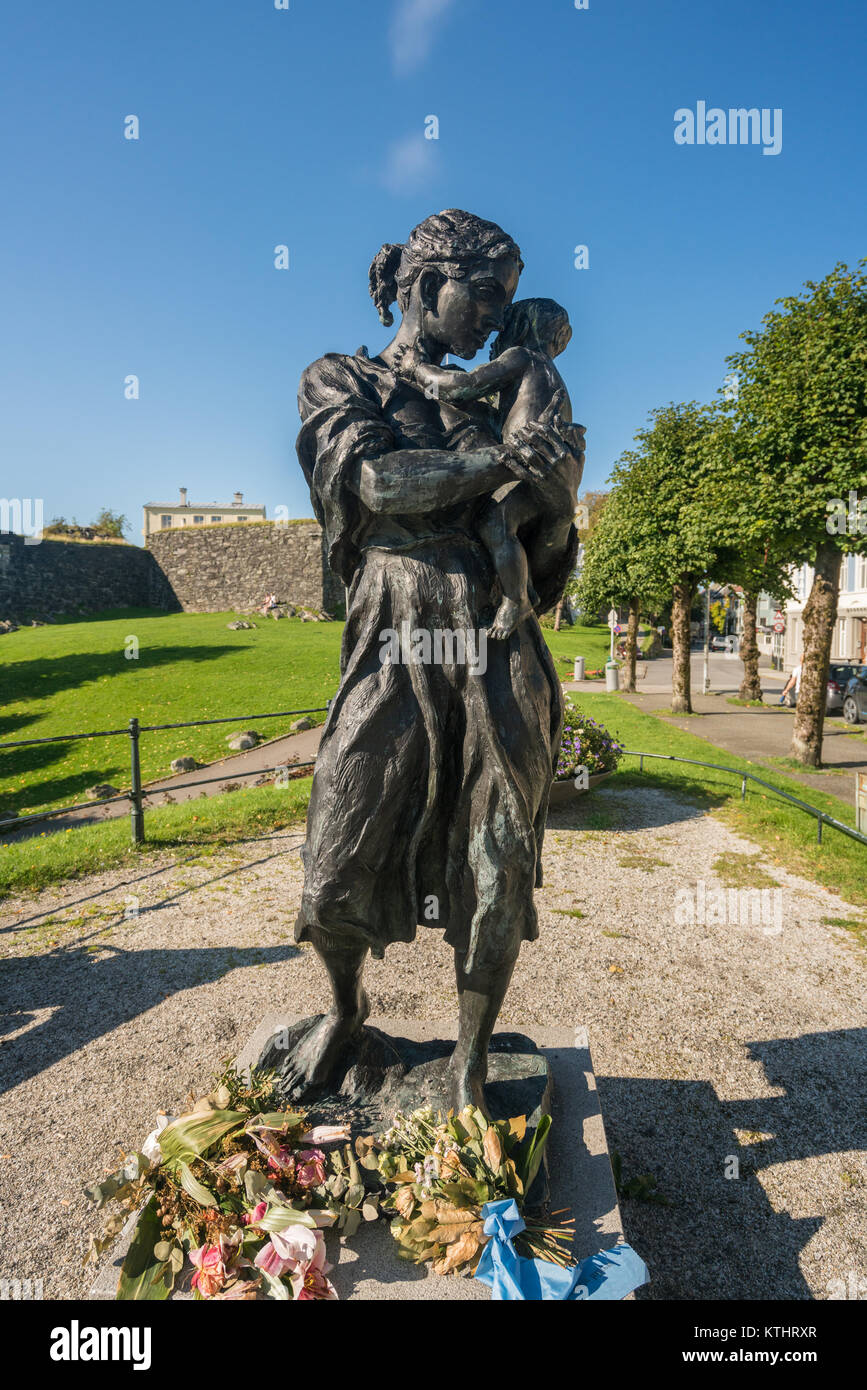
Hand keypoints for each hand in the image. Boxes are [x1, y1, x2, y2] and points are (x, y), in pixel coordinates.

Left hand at [505, 392, 581, 515]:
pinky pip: (521, 470)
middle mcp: (557, 462)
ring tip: (510, 438)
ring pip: (529, 454)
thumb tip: (560, 419)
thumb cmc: (573, 478)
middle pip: (537, 442)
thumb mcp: (579, 458)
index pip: (550, 434)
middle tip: (518, 429)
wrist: (565, 503)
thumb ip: (573, 438)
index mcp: (566, 454)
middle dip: (526, 433)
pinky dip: (511, 463)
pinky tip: (502, 457)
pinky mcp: (537, 483)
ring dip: (517, 445)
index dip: (538, 426)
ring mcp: (547, 473)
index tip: (530, 423)